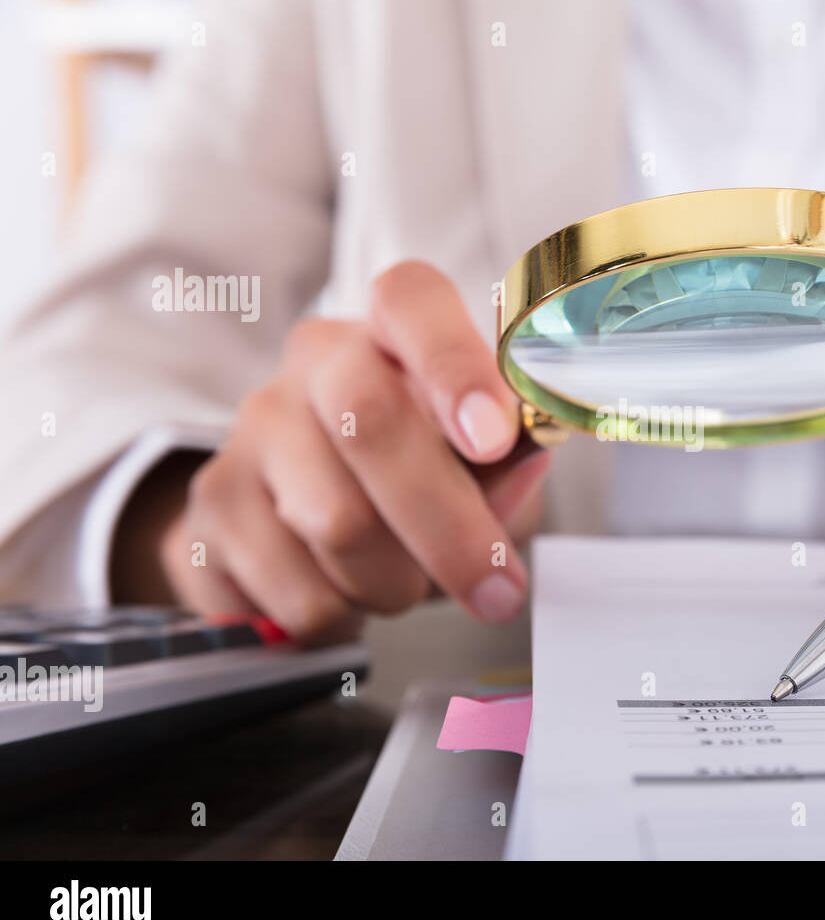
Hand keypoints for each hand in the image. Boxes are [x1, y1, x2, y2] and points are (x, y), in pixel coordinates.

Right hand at [149, 261, 548, 640]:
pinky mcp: (211, 508)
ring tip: (402, 578)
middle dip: (449, 525)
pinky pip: (297, 592)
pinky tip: (344, 594)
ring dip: (397, 583)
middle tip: (497, 589)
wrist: (307, 521)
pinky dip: (344, 618)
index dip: (455, 364)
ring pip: (337, 527)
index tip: (495, 437)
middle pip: (370, 425)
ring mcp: (251, 431)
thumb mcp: (485, 462)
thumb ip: (510, 456)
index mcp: (391, 332)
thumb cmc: (422, 476)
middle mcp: (312, 364)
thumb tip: (518, 455)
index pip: (410, 300)